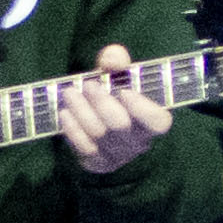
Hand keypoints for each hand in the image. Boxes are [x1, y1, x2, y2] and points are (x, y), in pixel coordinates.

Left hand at [58, 44, 173, 175]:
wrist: (96, 120)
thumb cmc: (112, 93)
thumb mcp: (116, 73)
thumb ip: (117, 61)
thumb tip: (112, 59)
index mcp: (153, 121)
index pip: (158, 121)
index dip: (142, 109)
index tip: (124, 91)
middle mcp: (140, 142)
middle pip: (120, 125)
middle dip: (101, 103)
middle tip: (88, 85)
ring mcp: (119, 155)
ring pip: (99, 135)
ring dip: (82, 111)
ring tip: (69, 93)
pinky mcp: (99, 163)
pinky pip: (85, 148)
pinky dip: (73, 129)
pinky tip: (65, 113)